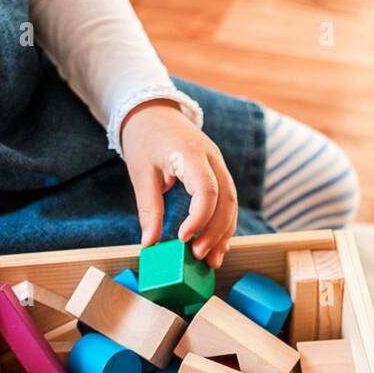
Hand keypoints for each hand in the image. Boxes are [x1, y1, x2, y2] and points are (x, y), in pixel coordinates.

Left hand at [120, 99, 237, 268]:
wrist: (154, 112)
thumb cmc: (144, 140)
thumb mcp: (141, 174)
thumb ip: (148, 209)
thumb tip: (149, 244)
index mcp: (192, 155)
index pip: (207, 190)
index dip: (199, 218)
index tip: (182, 239)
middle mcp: (212, 159)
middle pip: (226, 200)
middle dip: (215, 232)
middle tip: (198, 257)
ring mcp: (219, 165)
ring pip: (232, 203)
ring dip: (224, 233)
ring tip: (211, 260)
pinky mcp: (218, 172)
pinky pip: (228, 201)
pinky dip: (224, 224)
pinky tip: (216, 245)